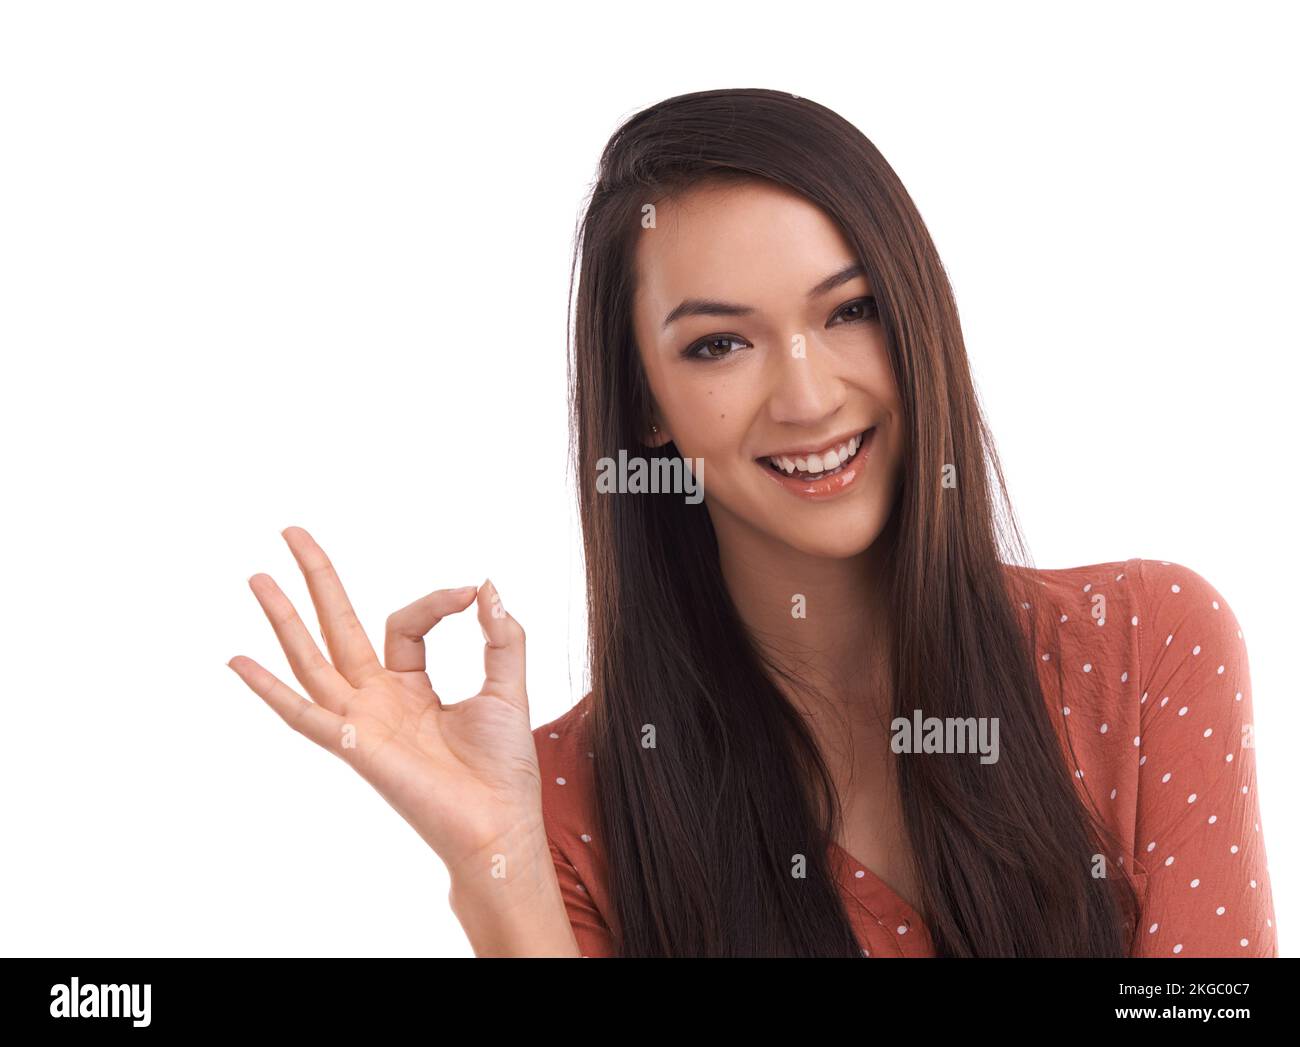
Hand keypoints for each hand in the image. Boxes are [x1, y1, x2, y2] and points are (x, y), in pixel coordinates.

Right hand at [227, 526, 544, 878]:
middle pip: (337, 627)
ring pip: (312, 659)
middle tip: (292, 532)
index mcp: (411, 685)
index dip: (436, 601)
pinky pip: (304, 715)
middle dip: (317, 580)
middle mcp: (378, 699)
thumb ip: (501, 635)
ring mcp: (362, 721)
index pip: (405, 623)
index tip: (470, 593)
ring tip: (258, 576)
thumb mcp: (508, 687)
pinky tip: (238, 661)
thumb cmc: (503, 767)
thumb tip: (486, 585)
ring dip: (284, 619)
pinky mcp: (355, 746)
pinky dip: (269, 690)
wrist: (500, 822)